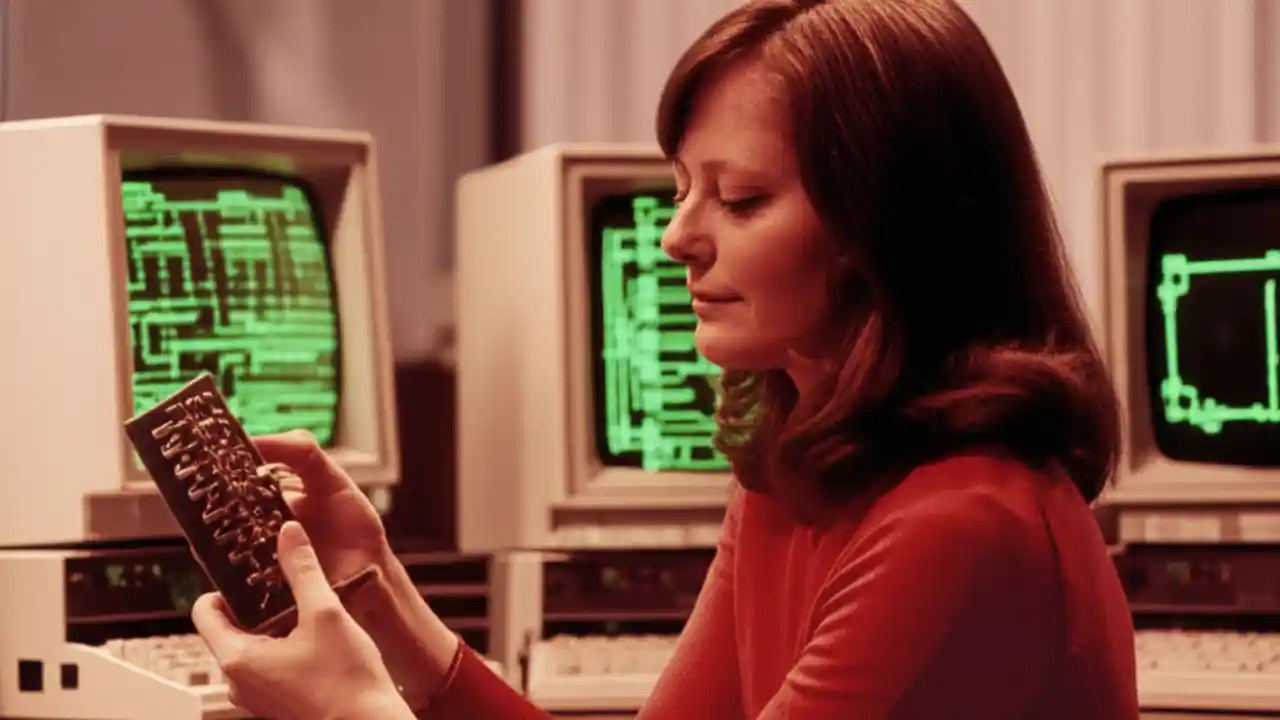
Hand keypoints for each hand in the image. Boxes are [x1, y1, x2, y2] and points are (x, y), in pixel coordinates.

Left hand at [253, 430, 460, 711]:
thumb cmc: (347, 682)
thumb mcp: (325, 614)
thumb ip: (303, 570)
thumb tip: (288, 533)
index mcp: (237, 658)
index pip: (204, 610)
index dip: (225, 583)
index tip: (251, 569)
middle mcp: (238, 681)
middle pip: (230, 626)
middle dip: (257, 601)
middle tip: (284, 579)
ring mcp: (256, 695)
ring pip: (252, 645)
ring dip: (274, 624)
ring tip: (305, 605)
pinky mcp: (276, 702)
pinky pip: (268, 664)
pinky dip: (285, 644)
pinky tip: (316, 634)